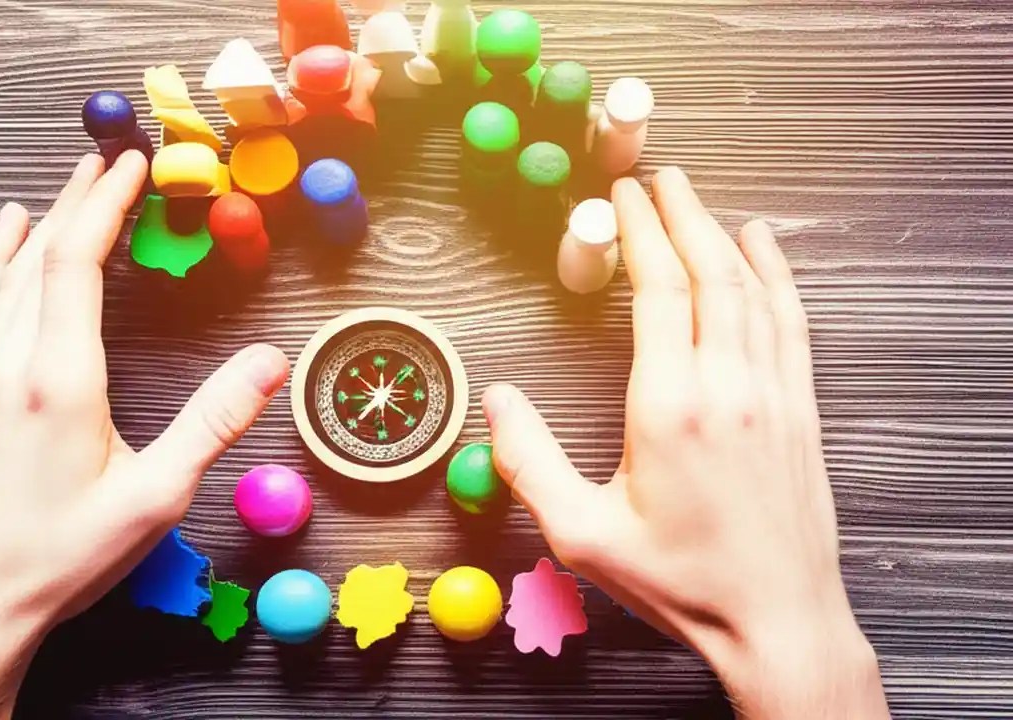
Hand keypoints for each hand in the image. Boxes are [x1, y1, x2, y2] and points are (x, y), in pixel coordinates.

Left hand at [0, 152, 289, 718]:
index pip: (76, 263)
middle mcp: (12, 364)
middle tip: (109, 159)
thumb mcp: (156, 496)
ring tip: (67, 183)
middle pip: (40, 255)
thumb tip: (270, 362)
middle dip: (78, 200)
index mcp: (60, 379)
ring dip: (40, 221)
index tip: (129, 167)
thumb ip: (214, 421)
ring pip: (7, 274)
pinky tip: (1, 240)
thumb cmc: (65, 555)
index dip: (104, 206)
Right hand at [483, 167, 888, 717]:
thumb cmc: (680, 582)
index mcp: (670, 408)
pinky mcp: (800, 411)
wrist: (777, 620)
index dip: (640, 235)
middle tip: (657, 178)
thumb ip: (530, 461)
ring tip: (697, 198)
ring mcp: (772, 395)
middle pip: (708, 274)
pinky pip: (791, 321)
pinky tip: (765, 248)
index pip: (658, 292)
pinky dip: (777, 275)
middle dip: (681, 216)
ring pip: (751, 290)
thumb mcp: (582, 534)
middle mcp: (727, 388)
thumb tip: (496, 401)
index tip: (625, 198)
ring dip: (722, 236)